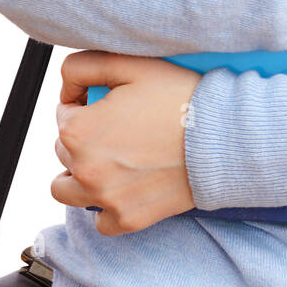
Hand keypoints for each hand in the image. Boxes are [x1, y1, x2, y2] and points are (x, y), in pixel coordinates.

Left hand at [51, 52, 200, 235]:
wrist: (223, 137)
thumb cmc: (180, 99)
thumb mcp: (132, 65)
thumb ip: (84, 66)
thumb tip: (66, 86)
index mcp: (79, 130)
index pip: (63, 114)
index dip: (84, 103)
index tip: (110, 101)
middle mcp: (84, 169)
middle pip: (64, 150)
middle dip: (84, 136)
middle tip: (120, 125)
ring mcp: (105, 199)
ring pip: (67, 190)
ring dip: (80, 173)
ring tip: (111, 159)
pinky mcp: (127, 219)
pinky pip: (99, 220)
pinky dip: (107, 205)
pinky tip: (127, 184)